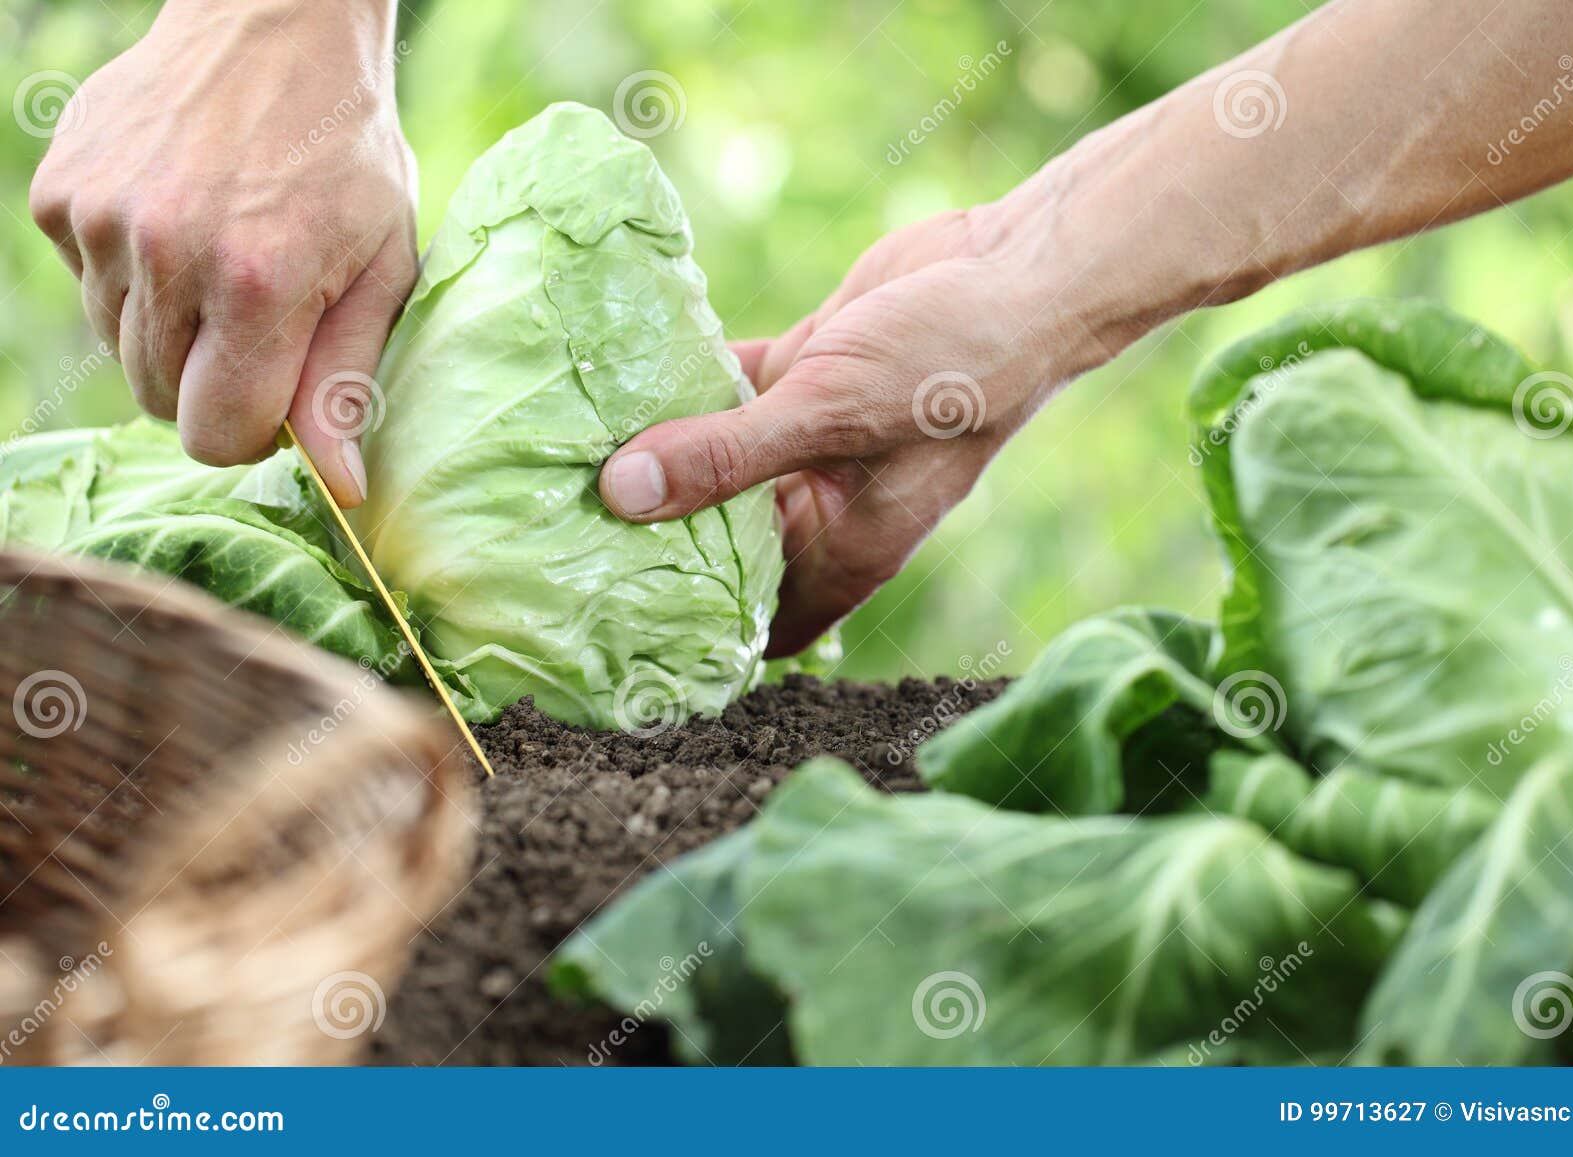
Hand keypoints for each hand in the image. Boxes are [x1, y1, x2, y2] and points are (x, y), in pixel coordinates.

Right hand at [28, 0, 414, 506]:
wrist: (274, 28)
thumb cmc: (346, 156)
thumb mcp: (381, 268)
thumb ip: (347, 380)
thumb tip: (342, 489)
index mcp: (256, 283)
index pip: (215, 433)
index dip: (250, 432)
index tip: (274, 399)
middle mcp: (165, 253)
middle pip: (159, 402)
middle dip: (208, 386)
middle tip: (256, 326)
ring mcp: (100, 221)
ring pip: (119, 351)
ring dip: (168, 333)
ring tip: (220, 264)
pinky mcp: (58, 196)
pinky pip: (88, 290)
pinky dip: (131, 279)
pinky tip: (179, 223)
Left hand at [598, 205, 1086, 656]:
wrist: (1015, 272)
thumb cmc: (949, 368)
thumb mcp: (832, 415)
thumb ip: (726, 456)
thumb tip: (617, 496)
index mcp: (842, 550)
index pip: (753, 622)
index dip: (690, 632)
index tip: (606, 620)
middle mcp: (822, 506)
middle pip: (716, 541)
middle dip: (647, 536)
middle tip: (552, 530)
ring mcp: (810, 440)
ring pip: (713, 459)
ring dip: (655, 452)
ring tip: (559, 455)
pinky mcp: (803, 375)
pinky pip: (728, 391)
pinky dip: (682, 381)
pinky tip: (617, 367)